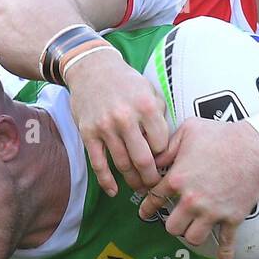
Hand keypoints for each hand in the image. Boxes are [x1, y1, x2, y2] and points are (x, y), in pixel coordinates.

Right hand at [64, 50, 168, 195]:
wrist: (91, 68)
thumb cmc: (126, 82)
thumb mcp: (150, 90)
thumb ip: (160, 115)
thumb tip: (169, 144)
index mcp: (146, 107)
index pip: (161, 144)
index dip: (164, 157)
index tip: (165, 164)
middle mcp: (126, 118)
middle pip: (143, 160)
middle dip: (152, 178)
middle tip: (156, 187)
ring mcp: (105, 127)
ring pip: (123, 164)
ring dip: (133, 181)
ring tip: (140, 188)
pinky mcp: (88, 133)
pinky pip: (98, 164)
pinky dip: (107, 181)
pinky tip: (114, 191)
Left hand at [137, 118, 258, 258]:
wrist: (255, 146)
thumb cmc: (220, 135)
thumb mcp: (187, 131)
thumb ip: (166, 147)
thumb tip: (152, 160)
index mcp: (178, 179)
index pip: (153, 200)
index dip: (146, 207)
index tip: (145, 212)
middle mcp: (192, 200)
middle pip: (171, 226)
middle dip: (172, 223)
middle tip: (176, 218)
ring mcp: (212, 211)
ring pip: (192, 238)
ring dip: (191, 234)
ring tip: (193, 229)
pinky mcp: (232, 217)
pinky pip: (226, 242)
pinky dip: (224, 253)